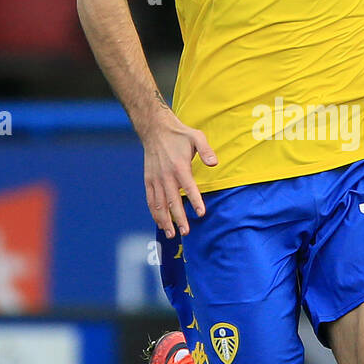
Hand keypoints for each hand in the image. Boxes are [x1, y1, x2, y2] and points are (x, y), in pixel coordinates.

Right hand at [143, 107, 217, 237]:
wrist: (155, 129)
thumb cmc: (179, 135)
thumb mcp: (196, 137)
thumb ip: (206, 150)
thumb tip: (214, 163)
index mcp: (179, 167)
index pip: (189, 187)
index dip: (195, 201)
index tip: (200, 213)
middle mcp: (166, 176)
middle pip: (172, 201)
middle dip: (179, 218)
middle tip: (186, 232)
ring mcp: (156, 179)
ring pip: (160, 204)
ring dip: (165, 220)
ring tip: (171, 234)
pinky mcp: (148, 180)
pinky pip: (151, 200)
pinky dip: (154, 213)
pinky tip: (160, 224)